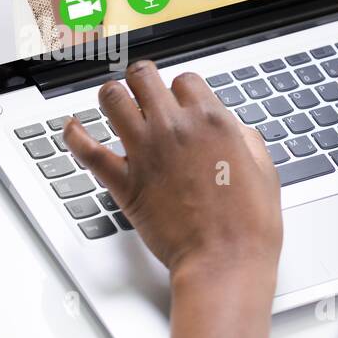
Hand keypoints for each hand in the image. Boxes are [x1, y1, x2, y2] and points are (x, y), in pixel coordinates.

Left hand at [63, 60, 282, 284]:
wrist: (224, 261)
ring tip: (115, 104)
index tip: (180, 102)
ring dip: (112, 97)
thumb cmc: (247, 225)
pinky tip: (73, 127)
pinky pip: (87, 148)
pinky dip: (74, 134)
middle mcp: (174, 127)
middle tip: (142, 93)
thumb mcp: (264, 169)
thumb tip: (232, 128)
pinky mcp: (123, 181)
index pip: (184, 80)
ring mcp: (145, 151)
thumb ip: (245, 138)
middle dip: (142, 80)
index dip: (182, 90)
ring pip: (112, 98)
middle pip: (143, 76)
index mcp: (211, 120)